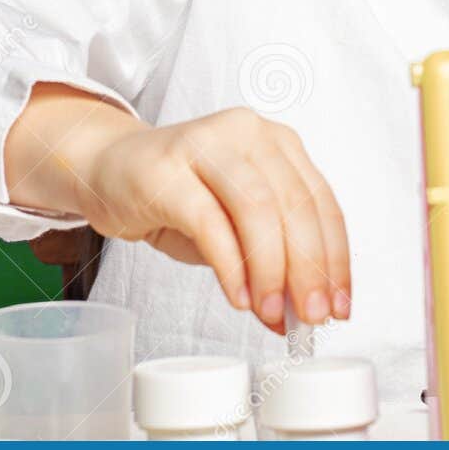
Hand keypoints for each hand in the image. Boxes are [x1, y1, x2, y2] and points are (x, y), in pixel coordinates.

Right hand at [6, 86, 350, 332]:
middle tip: (312, 316)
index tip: (340, 303)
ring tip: (272, 313)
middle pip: (294, 205)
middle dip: (309, 269)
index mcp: (276, 142)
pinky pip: (209, 221)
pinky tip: (238, 297)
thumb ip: (271, 253)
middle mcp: (248, 133)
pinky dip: (230, 265)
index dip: (336, 257)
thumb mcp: (235, 221)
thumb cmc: (178, 197)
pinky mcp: (167, 169)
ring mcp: (206, 144)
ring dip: (271, 270)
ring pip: (258, 209)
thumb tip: (300, 308)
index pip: (320, 202)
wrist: (108, 170)